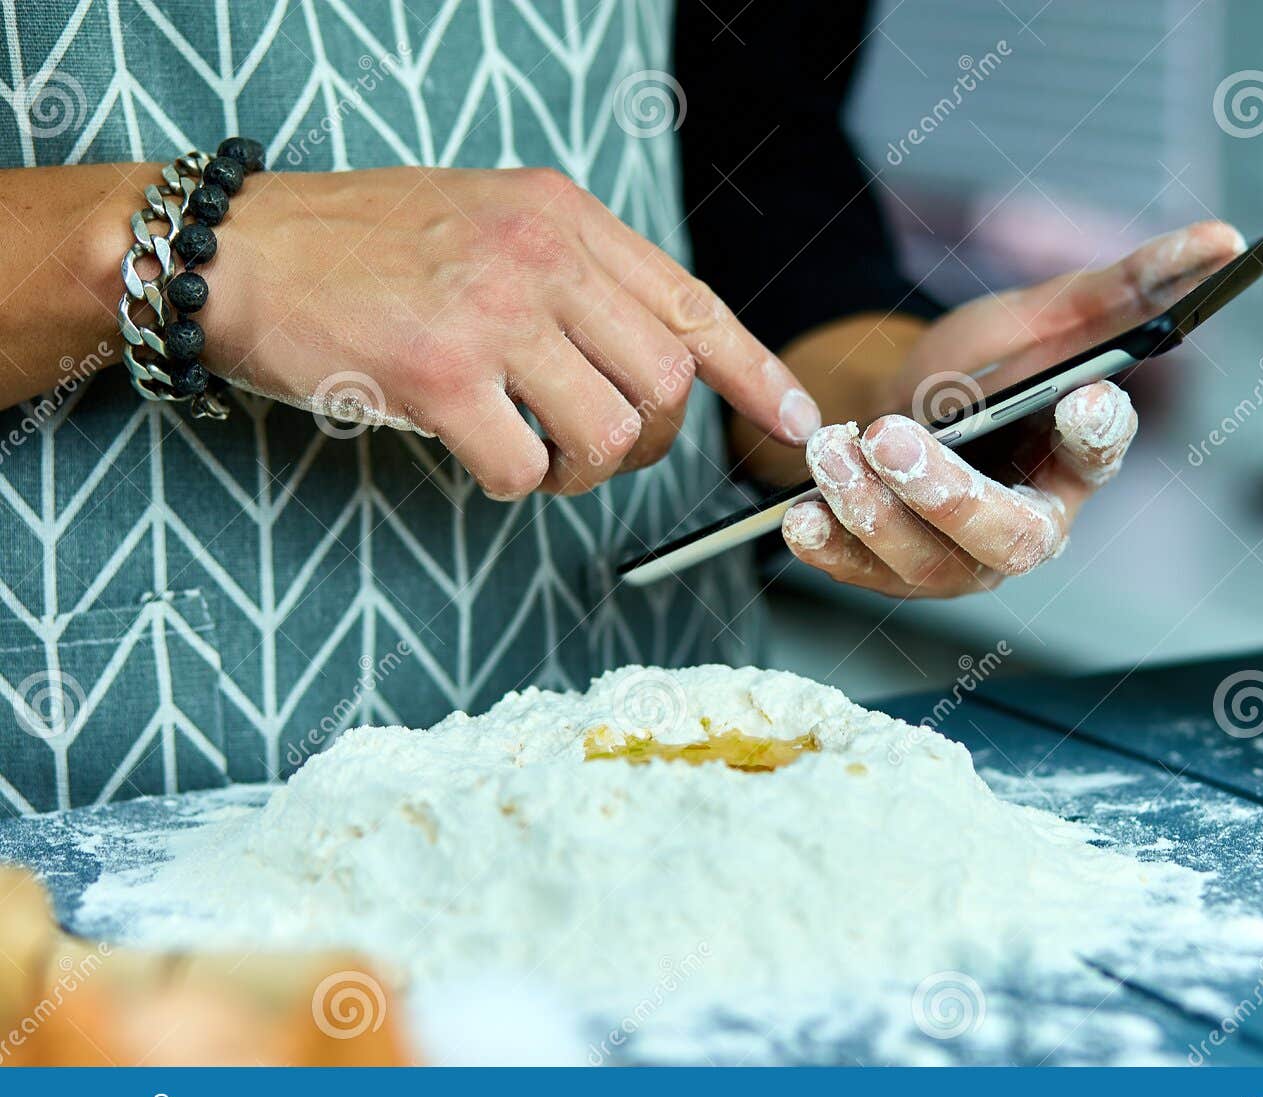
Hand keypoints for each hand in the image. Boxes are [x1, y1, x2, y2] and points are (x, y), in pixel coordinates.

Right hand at [205, 167, 819, 497]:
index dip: (755, 372)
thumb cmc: (364, 251)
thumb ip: (575, 279)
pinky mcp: (439, 372)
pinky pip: (525, 469)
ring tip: (538, 461)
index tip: (796, 420)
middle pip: (664, 384)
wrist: (238, 251)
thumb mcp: (490, 223)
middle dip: (646, 443)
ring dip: (584, 474)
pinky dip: (516, 487)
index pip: (692, 304)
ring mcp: (493, 309)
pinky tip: (484, 462)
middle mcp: (542, 253)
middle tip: (594, 453)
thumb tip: (657, 364)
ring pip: (609, 434)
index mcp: (565, 216)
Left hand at [781, 221, 1244, 596]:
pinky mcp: (898, 578)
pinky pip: (865, 577)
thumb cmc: (979, 369)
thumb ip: (1125, 286)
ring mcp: (962, 566)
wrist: (893, 407)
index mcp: (1074, 465)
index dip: (1098, 434)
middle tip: (893, 439)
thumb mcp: (1042, 315)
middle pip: (1006, 536)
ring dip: (873, 511)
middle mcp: (1028, 528)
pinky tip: (798, 515)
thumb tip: (1225, 238)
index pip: (1098, 458)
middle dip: (948, 494)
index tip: (1089, 395)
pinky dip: (830, 548)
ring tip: (831, 449)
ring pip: (927, 564)